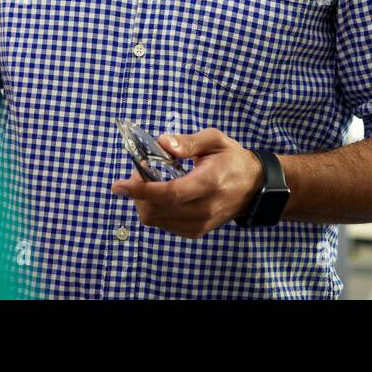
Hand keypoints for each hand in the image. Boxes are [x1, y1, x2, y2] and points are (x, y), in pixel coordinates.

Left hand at [110, 128, 265, 238]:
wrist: (253, 187)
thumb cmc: (231, 159)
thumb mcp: (214, 140)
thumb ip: (188, 142)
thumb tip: (161, 142)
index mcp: (210, 183)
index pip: (170, 194)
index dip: (141, 190)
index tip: (118, 185)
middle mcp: (205, 209)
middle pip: (157, 211)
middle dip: (138, 192)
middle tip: (139, 171)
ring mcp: (200, 224)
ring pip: (156, 220)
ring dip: (143, 200)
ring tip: (150, 180)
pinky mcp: (195, 231)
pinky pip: (163, 224)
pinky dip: (154, 208)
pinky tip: (161, 193)